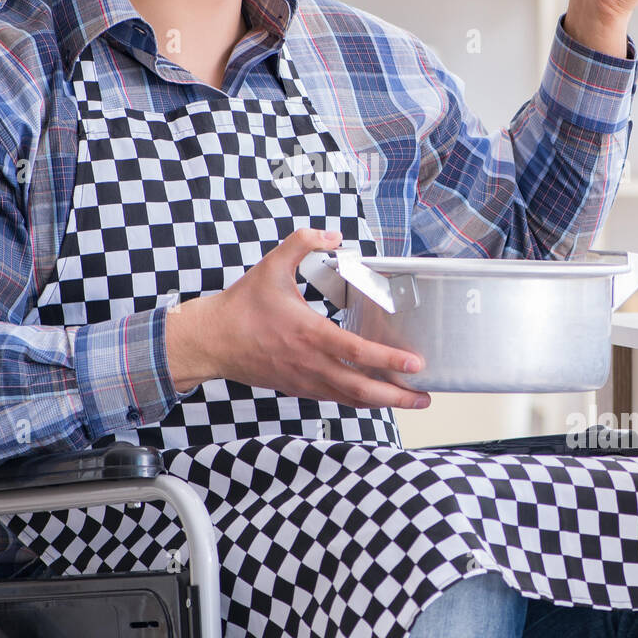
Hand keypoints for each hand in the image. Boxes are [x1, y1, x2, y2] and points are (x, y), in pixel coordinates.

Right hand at [165, 227, 432, 410]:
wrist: (211, 341)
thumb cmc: (242, 305)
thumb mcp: (272, 265)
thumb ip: (303, 243)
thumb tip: (334, 235)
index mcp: (308, 333)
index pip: (355, 352)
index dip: (387, 360)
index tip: (415, 363)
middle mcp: (310, 363)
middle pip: (360, 389)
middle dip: (397, 396)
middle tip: (426, 396)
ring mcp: (304, 380)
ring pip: (350, 399)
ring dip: (383, 402)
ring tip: (412, 400)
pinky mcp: (298, 388)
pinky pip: (335, 398)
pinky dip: (359, 400)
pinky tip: (376, 396)